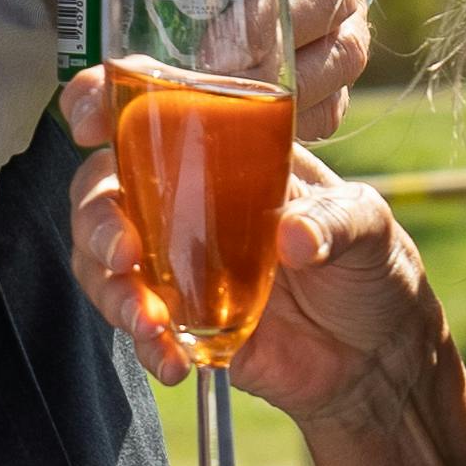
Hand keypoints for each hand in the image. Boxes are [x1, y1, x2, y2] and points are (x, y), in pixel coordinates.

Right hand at [66, 122, 463, 460]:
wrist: (377, 362)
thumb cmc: (373, 270)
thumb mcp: (370, 225)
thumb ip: (335, 222)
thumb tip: (293, 239)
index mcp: (227, 153)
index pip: (151, 112)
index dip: (101, 104)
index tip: (87, 121)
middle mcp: (187, 200)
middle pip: (104, 188)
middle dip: (97, 218)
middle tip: (124, 252)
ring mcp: (176, 261)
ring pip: (104, 258)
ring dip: (110, 288)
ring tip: (147, 322)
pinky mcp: (179, 319)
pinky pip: (135, 322)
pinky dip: (142, 342)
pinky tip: (170, 361)